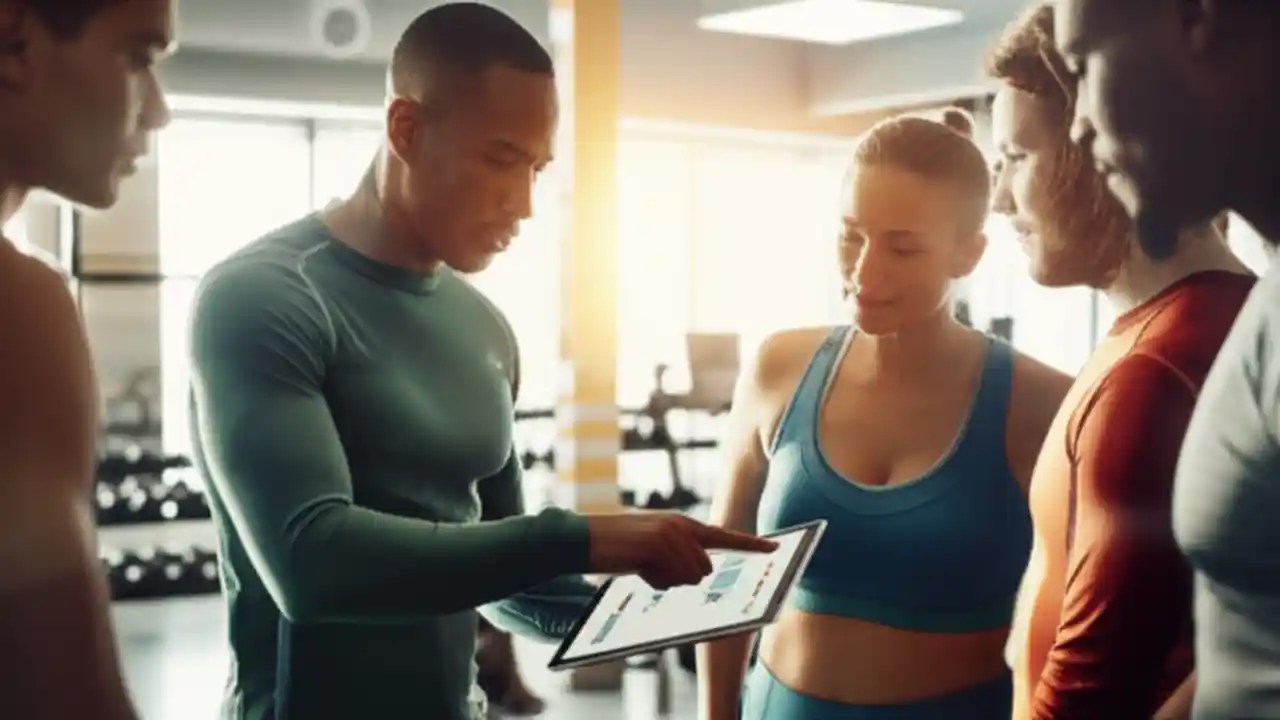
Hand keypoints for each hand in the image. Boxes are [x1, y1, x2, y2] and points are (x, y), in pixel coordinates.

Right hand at [585, 512, 776, 589]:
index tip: (775, 549)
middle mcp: (680, 525)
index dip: (750, 544)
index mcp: (682, 524)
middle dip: (680, 578)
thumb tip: (697, 575)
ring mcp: (670, 533)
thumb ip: (678, 556)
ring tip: (641, 565)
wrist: (584, 538)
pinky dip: (654, 581)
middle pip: (704, 570)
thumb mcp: (652, 549)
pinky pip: (672, 578)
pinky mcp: (657, 544)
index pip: (723, 536)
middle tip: (650, 568)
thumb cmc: (617, 549)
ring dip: (666, 581)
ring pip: (690, 577)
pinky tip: (636, 567)